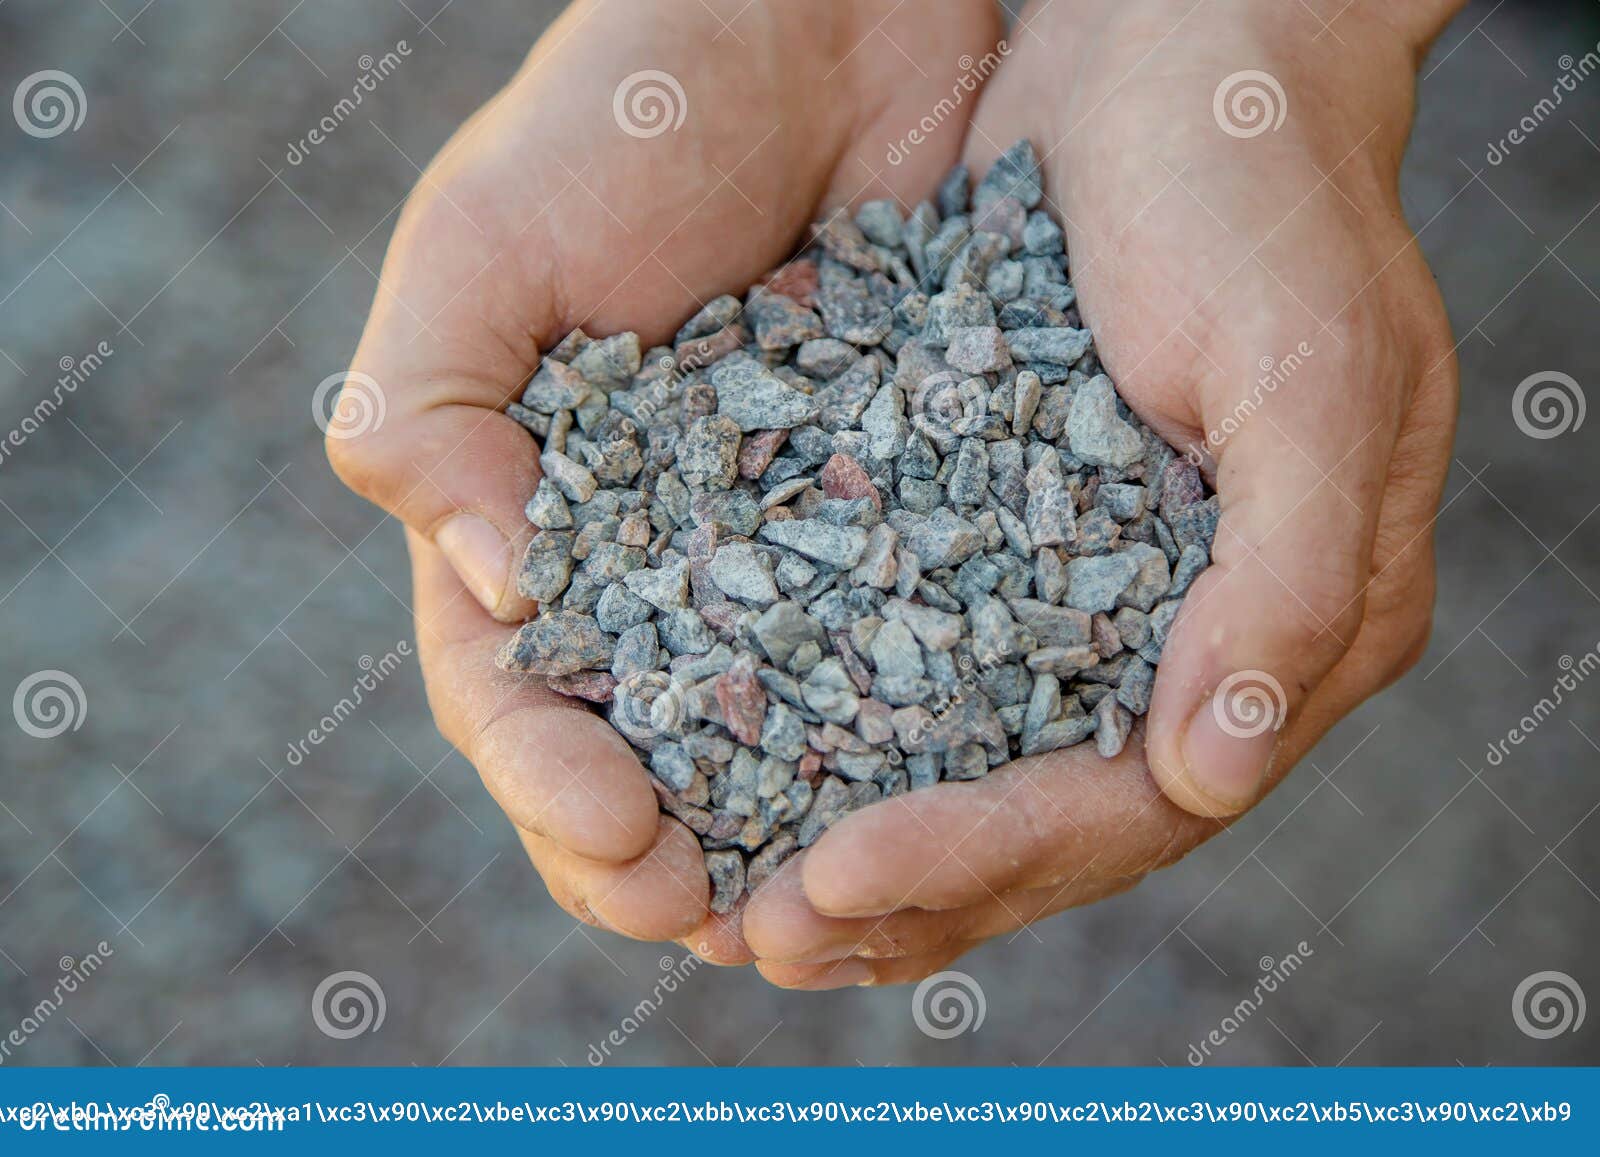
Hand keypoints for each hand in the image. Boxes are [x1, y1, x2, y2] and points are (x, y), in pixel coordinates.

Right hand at [327, 0, 1002, 959]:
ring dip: (798, 843)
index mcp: (536, 526)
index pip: (518, 700)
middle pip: (647, 758)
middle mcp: (662, 570)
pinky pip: (917, 661)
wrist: (828, 21)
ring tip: (835, 911)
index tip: (619, 832)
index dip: (554, 785)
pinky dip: (920, 745)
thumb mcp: (484, 243)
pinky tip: (953, 801)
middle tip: (721, 919)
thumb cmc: (632, 113)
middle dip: (670, 858)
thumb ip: (428, 410)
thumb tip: (492, 585)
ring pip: (784, 744)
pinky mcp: (913, 526)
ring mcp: (791, 559)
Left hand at [746, 0, 1463, 987]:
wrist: (1172, 63)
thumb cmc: (1264, 198)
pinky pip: (918, 665)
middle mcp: (1189, 642)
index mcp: (1283, 630)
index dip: (988, 854)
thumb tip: (1216, 778)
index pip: (1133, 802)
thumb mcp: (1313, 370)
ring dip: (856, 840)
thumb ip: (1290, 580)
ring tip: (734, 900)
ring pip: (970, 766)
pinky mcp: (1003, 540)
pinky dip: (839, 729)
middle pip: (1042, 819)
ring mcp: (1093, 598)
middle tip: (761, 933)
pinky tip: (747, 769)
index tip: (840, 877)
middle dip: (902, 883)